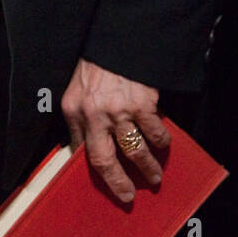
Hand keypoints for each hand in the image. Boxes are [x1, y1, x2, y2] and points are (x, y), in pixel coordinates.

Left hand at [61, 57, 170, 202]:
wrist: (118, 39)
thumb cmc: (96, 66)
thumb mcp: (76, 89)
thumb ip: (78, 118)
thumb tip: (81, 148)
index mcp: (73, 110)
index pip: (79, 150)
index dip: (90, 171)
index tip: (101, 184)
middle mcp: (94, 114)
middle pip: (104, 161)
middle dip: (117, 183)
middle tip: (128, 197)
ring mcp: (119, 111)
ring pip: (134, 152)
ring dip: (147, 168)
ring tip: (154, 178)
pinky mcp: (143, 105)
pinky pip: (155, 134)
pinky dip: (161, 144)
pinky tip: (164, 147)